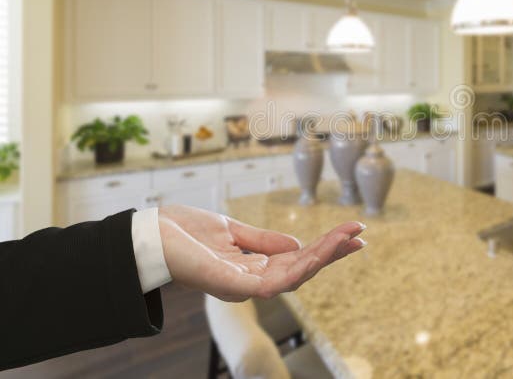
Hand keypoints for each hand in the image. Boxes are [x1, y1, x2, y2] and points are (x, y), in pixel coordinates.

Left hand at [157, 205, 365, 301]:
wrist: (147, 233)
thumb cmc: (182, 232)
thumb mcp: (230, 230)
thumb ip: (262, 240)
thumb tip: (296, 245)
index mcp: (252, 267)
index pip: (297, 260)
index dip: (324, 248)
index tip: (351, 232)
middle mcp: (250, 280)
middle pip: (301, 269)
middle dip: (332, 252)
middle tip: (361, 235)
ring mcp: (242, 285)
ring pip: (293, 277)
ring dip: (322, 257)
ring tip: (347, 239)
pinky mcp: (232, 285)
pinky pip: (273, 283)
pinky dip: (298, 269)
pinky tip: (316, 254)